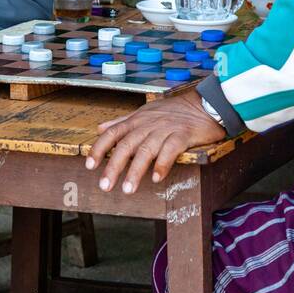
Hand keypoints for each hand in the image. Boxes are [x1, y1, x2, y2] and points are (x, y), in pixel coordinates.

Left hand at [86, 92, 225, 193]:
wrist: (203, 104)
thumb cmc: (172, 111)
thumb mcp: (144, 112)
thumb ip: (122, 122)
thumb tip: (101, 127)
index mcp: (137, 120)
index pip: (112, 133)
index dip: (100, 148)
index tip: (90, 165)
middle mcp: (148, 124)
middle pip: (126, 145)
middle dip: (114, 166)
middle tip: (105, 186)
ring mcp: (165, 129)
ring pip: (146, 150)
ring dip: (136, 171)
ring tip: (128, 189)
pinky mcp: (183, 135)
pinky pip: (171, 149)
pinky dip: (162, 164)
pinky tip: (156, 178)